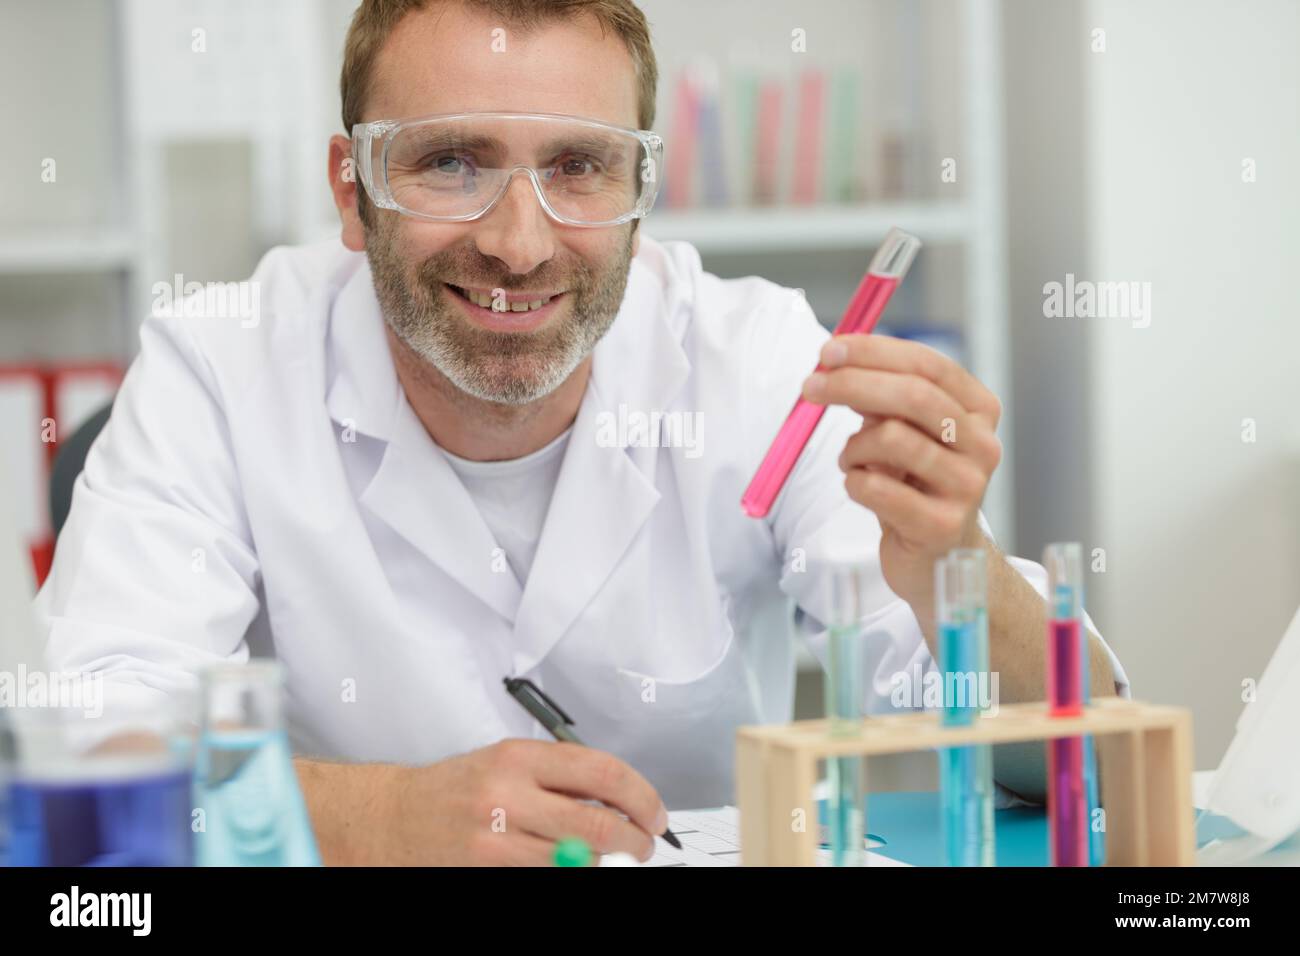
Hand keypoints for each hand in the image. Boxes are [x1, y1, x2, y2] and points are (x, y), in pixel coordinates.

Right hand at [384, 739, 667, 864]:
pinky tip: (568, 865)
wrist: (392, 817)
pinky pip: (547, 874)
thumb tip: (620, 796)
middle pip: (597, 822)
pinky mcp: (487, 867)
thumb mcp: (506, 761)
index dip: (641, 796)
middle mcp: (508, 792)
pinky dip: (568, 871)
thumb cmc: (454, 788)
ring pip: (576, 858)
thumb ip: (559, 775)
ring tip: (607, 856)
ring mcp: (496, 835)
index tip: (655, 814)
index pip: (602, 773)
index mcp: (519, 756)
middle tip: (645, 845)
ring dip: (601, 861)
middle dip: (634, 839)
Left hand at [801, 334, 1002, 624]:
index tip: (828, 350)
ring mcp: (967, 486)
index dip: (874, 352)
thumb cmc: (915, 485)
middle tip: (810, 387)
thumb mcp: (904, 432)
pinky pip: (877, 488)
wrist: (937, 556)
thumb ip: (881, 398)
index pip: (926, 364)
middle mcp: (982, 444)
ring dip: (854, 448)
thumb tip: (837, 362)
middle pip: (912, 395)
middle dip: (851, 384)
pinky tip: (861, 488)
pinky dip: (855, 483)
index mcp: (978, 409)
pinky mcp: (941, 525)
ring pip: (892, 439)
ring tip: (853, 463)